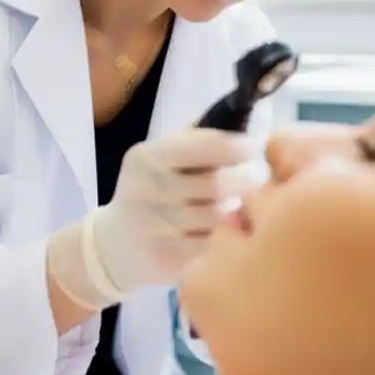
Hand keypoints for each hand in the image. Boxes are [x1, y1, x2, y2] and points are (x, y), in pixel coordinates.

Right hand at [47, 129, 263, 310]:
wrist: (115, 244)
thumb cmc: (152, 189)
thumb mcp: (160, 155)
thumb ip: (197, 137)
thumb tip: (247, 116)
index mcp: (148, 157)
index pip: (204, 146)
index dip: (237, 147)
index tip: (253, 148)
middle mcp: (147, 190)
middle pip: (217, 185)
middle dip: (247, 179)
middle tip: (259, 177)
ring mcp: (155, 228)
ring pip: (218, 218)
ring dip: (238, 210)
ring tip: (242, 204)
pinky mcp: (167, 258)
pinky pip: (213, 246)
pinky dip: (228, 238)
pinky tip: (228, 231)